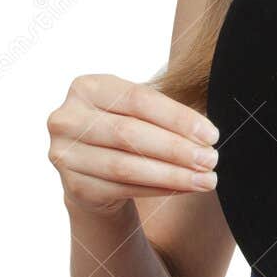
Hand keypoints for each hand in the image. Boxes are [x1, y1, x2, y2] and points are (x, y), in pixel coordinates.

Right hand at [47, 73, 219, 215]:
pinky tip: (184, 188)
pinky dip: (158, 189)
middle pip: (130, 133)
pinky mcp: (74, 186)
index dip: (178, 118)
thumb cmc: (124, 128)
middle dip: (177, 149)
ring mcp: (65, 154)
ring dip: (172, 174)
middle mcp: (67, 118)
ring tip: (205, 179)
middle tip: (211, 160)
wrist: (92, 166)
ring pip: (126, 166)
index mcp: (87, 87)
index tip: (211, 135)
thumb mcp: (139, 111)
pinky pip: (122, 189)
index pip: (139, 99)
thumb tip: (207, 136)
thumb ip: (166, 115)